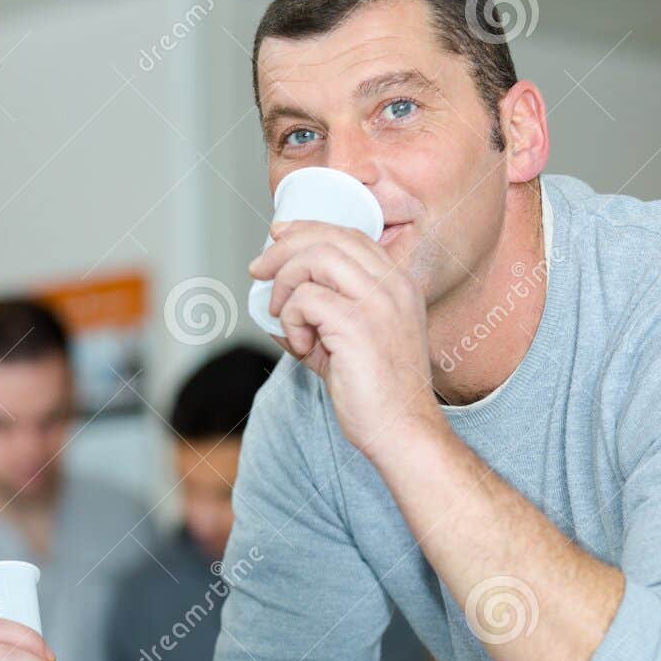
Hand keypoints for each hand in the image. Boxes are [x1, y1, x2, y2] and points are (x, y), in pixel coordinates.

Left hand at [249, 221, 440, 456]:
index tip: (278, 237)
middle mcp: (393, 286)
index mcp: (398, 284)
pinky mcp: (358, 324)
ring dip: (285, 283)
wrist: (402, 430)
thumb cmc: (377, 394)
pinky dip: (291, 320)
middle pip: (329, 238)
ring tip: (282, 315)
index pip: (350, 236)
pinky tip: (302, 346)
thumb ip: (319, 318)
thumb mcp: (346, 343)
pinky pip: (305, 300)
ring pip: (316, 258)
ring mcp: (379, 302)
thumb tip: (274, 304)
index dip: (308, 229)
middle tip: (258, 270)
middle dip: (284, 249)